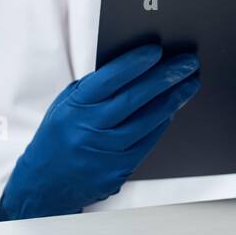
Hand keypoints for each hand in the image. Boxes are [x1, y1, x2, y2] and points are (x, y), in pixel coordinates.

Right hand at [0, 44, 200, 219]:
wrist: (45, 184)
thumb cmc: (59, 135)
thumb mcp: (66, 105)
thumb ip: (95, 87)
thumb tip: (133, 65)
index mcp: (75, 107)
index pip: (109, 79)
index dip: (135, 63)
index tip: (157, 50)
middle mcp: (89, 129)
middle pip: (134, 99)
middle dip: (165, 78)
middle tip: (187, 63)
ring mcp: (105, 152)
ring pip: (147, 122)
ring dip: (173, 100)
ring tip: (190, 83)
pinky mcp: (118, 170)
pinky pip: (147, 142)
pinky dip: (162, 124)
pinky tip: (173, 110)